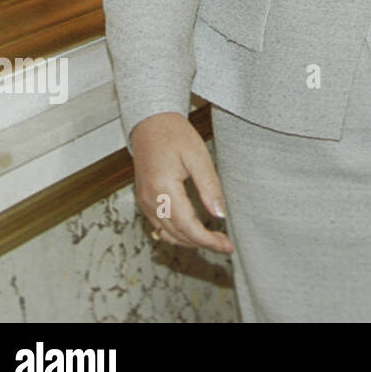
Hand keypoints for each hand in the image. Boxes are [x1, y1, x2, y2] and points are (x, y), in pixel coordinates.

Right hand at [130, 112, 233, 252]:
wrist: (150, 124)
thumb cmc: (175, 135)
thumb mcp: (199, 157)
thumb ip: (209, 186)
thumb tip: (220, 214)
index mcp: (162, 189)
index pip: (187, 226)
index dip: (207, 240)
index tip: (226, 246)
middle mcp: (149, 200)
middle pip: (176, 234)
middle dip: (202, 243)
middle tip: (226, 245)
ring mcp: (144, 202)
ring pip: (166, 234)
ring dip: (190, 241)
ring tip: (214, 239)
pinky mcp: (145, 200)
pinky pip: (159, 225)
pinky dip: (176, 234)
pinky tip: (193, 232)